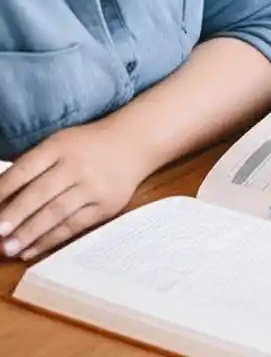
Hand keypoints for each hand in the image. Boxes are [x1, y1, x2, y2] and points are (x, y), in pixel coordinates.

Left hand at [0, 121, 150, 260]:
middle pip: (41, 193)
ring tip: (8, 249)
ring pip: (57, 213)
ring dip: (30, 233)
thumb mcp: (59, 145)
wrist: (134, 144)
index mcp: (59, 147)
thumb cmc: (86, 146)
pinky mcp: (106, 206)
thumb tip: (0, 200)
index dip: (3, 189)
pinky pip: (75, 225)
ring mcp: (94, 187)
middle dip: (15, 215)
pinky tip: (31, 250)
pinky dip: (51, 240)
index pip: (25, 169)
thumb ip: (32, 167)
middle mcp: (77, 166)